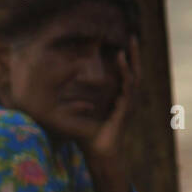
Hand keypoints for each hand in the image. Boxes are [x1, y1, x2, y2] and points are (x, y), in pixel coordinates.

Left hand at [82, 35, 140, 164]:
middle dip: (134, 54)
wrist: (98, 155)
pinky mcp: (126, 108)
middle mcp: (127, 100)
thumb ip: (73, 103)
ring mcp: (129, 104)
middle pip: (134, 72)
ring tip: (131, 41)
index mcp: (119, 100)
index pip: (125, 76)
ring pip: (134, 75)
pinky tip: (120, 59)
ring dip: (133, 58)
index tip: (121, 43)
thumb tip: (56, 94)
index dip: (125, 61)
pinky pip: (128, 86)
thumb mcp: (78, 115)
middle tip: (134, 36)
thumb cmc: (88, 138)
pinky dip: (124, 71)